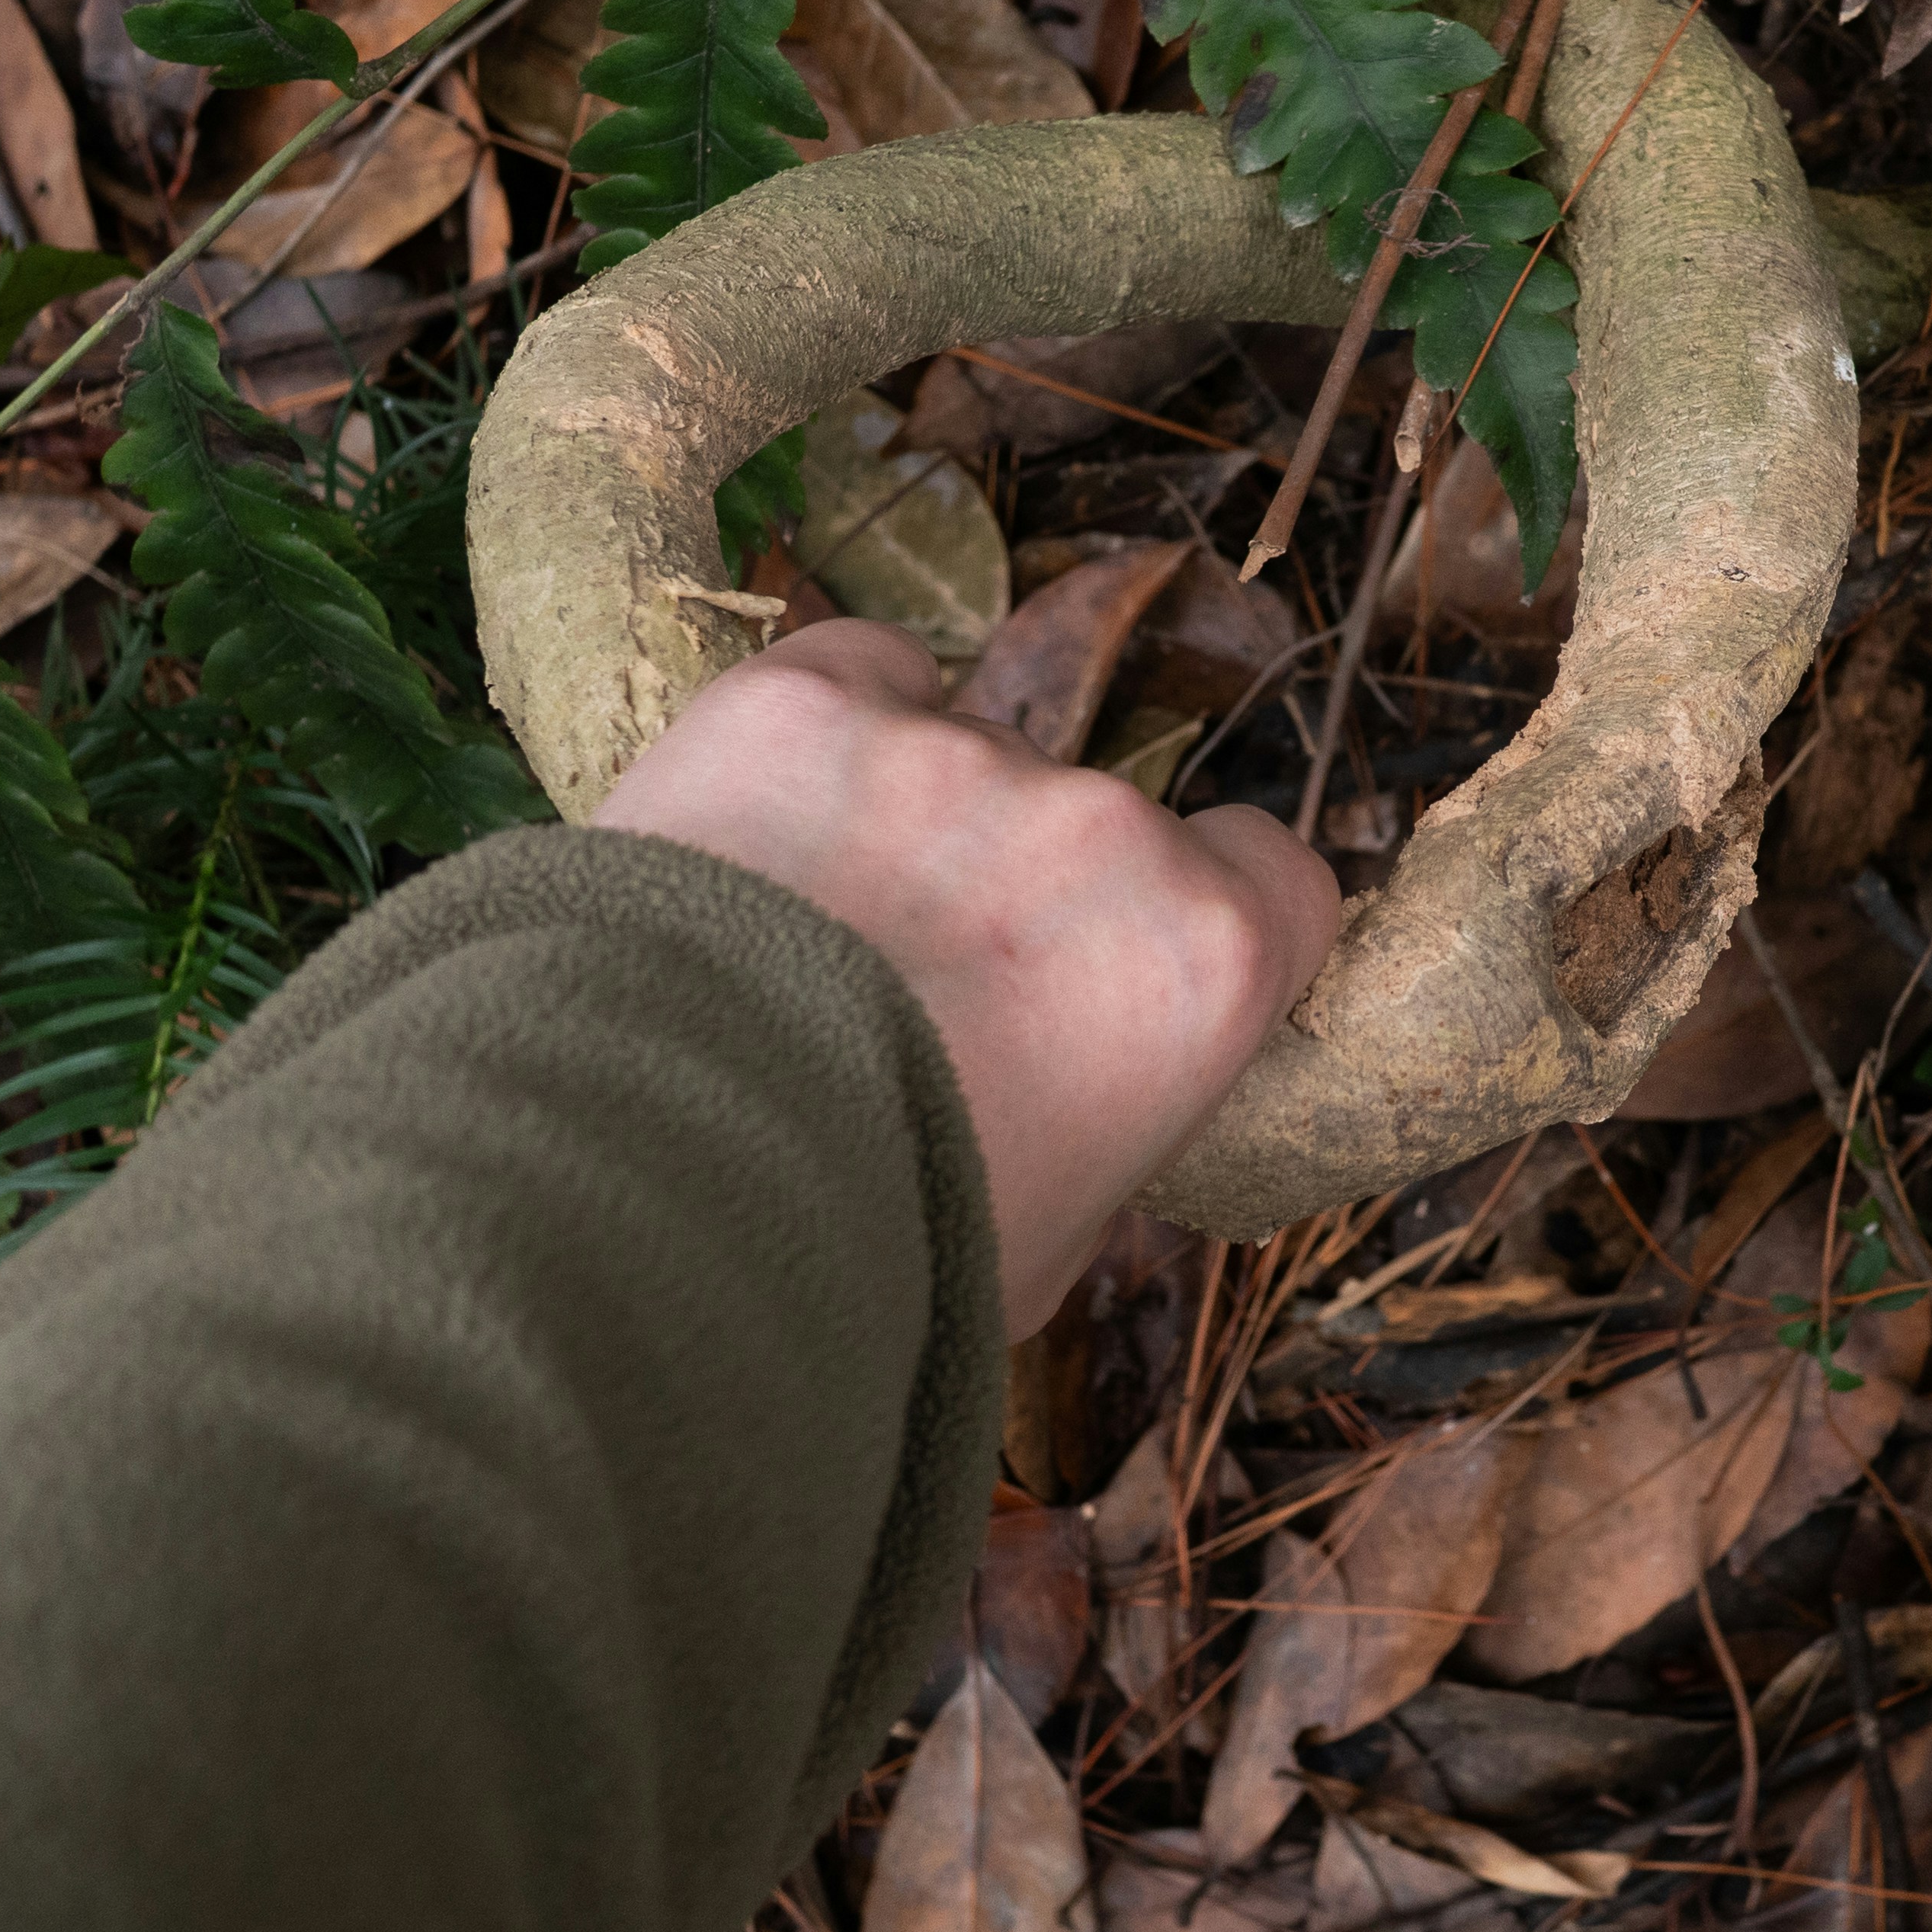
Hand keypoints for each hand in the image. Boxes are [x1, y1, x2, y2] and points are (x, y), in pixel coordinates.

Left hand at [596, 619, 1342, 1326]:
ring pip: (968, 756)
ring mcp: (954, 755)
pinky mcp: (805, 706)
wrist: (658, 1190)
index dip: (1204, 913)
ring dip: (912, 829)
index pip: (1273, 875)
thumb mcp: (1053, 1240)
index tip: (1127, 964)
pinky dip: (827, 733)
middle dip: (1025, 896)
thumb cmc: (872, 1257)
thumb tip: (1076, 1098)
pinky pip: (858, 674)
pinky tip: (766, 836)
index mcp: (1200, 964)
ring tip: (798, 952)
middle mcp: (1102, 833)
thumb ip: (1103, 1123)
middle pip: (1100, 828)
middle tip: (915, 1003)